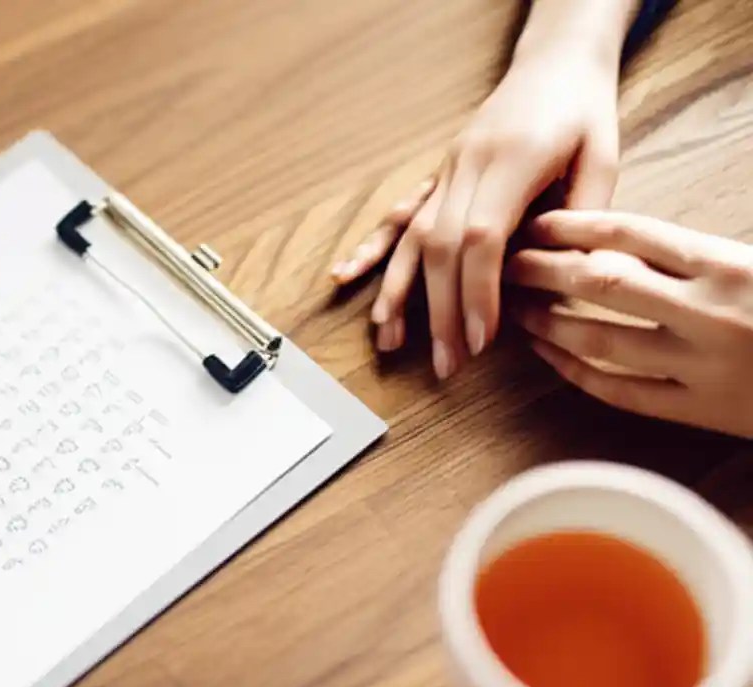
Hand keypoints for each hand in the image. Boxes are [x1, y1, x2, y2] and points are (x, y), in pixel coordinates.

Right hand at [333, 2, 630, 378]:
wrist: (552, 60)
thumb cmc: (582, 109)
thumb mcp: (602, 158)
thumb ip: (582, 219)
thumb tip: (560, 284)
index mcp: (511, 161)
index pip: (481, 237)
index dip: (476, 292)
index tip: (479, 339)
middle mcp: (467, 166)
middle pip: (439, 246)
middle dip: (438, 311)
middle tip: (445, 365)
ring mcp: (446, 170)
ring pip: (412, 236)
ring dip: (398, 292)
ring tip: (389, 341)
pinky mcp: (437, 174)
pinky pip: (399, 215)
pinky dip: (373, 248)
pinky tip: (346, 276)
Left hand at [506, 210, 752, 439]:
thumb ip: (694, 257)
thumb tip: (612, 242)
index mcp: (727, 264)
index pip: (629, 232)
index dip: (570, 226)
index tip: (534, 225)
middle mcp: (710, 312)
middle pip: (602, 281)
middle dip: (542, 269)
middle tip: (506, 264)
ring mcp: (704, 366)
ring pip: (600, 340)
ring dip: (547, 322)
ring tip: (514, 308)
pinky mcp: (702, 410)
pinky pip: (621, 391)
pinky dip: (575, 371)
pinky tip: (545, 353)